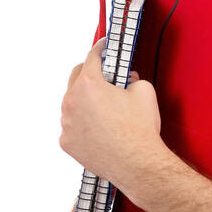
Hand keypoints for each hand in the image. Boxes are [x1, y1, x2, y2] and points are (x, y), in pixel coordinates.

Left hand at [59, 40, 163, 194]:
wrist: (136, 164)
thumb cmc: (140, 130)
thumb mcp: (144, 92)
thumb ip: (132, 79)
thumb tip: (127, 81)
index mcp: (89, 84)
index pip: (91, 57)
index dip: (100, 49)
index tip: (103, 47)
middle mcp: (72, 101)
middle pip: (76, 77)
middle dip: (89, 73)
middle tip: (104, 76)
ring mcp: (66, 123)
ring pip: (72, 104)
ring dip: (84, 101)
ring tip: (105, 110)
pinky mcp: (67, 142)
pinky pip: (71, 126)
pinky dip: (82, 124)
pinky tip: (99, 130)